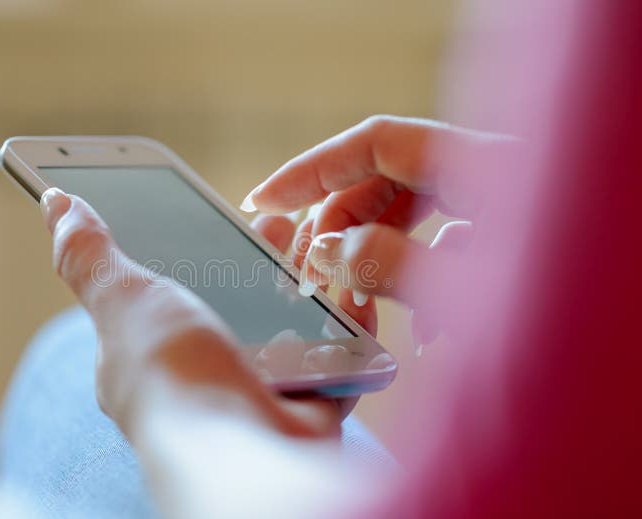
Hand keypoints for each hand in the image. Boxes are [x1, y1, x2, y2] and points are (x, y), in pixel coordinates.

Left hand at [39, 188, 373, 517]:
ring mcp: (255, 397)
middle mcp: (202, 380)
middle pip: (234, 309)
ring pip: (287, 335)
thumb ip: (92, 256)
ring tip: (322, 249)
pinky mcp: (305, 412)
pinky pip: (333, 366)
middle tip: (279, 224)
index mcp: (151, 356)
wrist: (241, 450)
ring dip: (305, 292)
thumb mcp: (123, 300)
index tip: (216, 211)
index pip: (169, 293)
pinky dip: (348, 334)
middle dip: (257, 261)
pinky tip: (354, 299)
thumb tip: (54, 203)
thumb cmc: (171, 378)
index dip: (191, 251)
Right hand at [241, 115, 515, 350]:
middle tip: (307, 279)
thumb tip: (329, 250)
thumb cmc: (568, 327)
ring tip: (353, 305)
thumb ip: (390, 265)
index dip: (312, 170)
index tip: (264, 201)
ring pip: (414, 213)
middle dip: (340, 229)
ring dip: (374, 257)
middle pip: (389, 179)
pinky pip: (449, 244)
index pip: (376, 142)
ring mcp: (512, 205)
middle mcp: (498, 173)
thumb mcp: (472, 296)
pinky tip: (424, 330)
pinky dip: (421, 278)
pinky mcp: (520, 239)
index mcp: (491, 165)